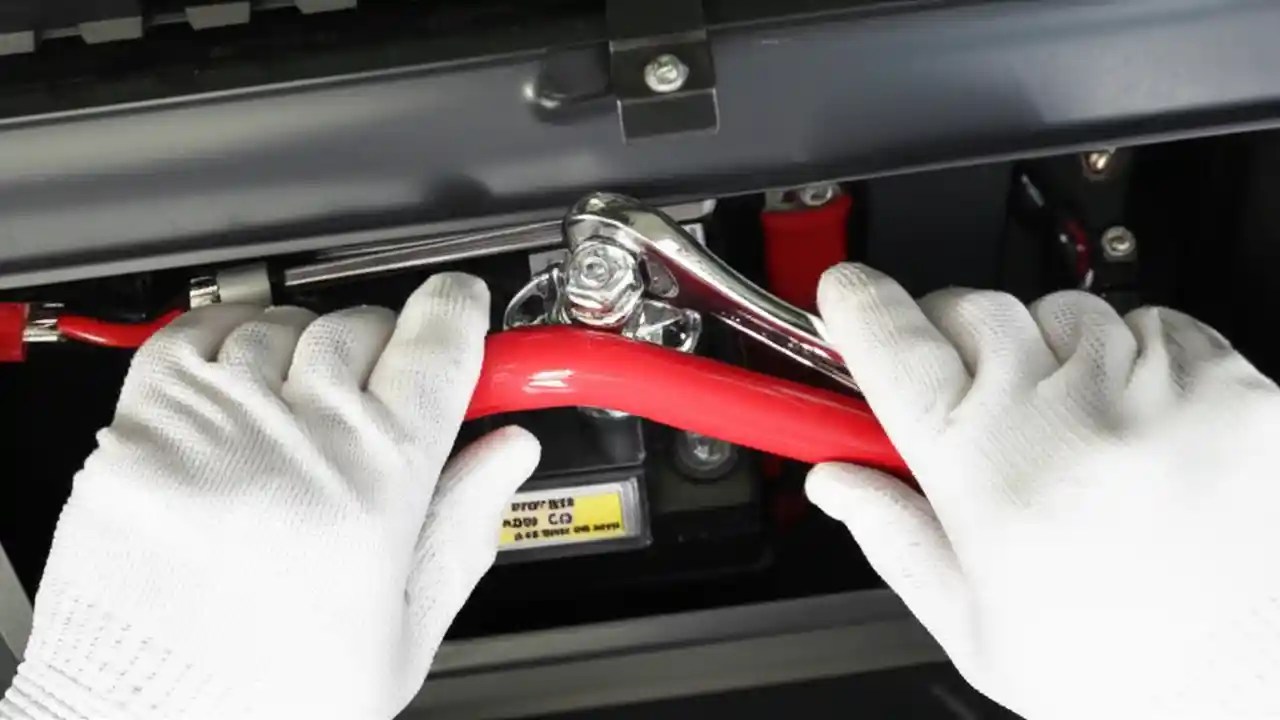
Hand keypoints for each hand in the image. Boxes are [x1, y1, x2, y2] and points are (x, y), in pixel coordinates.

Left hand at [0, 273, 539, 719]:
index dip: (460, 312)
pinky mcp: (140, 430)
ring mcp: (213, 427)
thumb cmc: (270, 697)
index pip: (435, 346)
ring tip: (307, 407)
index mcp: (374, 487)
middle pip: (362, 326)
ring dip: (309, 347)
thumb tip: (509, 452)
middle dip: (388, 346)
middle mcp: (294, 439)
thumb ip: (463, 530)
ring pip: (284, 324)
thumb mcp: (402, 634)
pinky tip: (245, 383)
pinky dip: (232, 339)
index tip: (465, 309)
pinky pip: (195, 335)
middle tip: (384, 394)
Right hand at [807, 264, 1279, 719]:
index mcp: (987, 475)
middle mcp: (1068, 416)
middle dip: (954, 339)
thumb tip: (837, 481)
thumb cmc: (1130, 675)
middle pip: (974, 310)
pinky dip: (1136, 360)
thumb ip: (895, 539)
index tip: (848, 295)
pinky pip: (1156, 325)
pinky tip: (1141, 429)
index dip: (858, 308)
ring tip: (1076, 434)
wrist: (1267, 694)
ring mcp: (1155, 393)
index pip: (893, 345)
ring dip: (1051, 352)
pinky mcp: (1231, 384)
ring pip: (1065, 311)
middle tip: (974, 401)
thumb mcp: (979, 629)